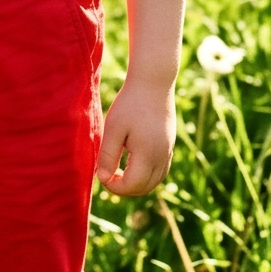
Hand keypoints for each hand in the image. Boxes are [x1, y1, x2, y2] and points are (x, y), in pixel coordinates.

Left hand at [95, 73, 176, 197]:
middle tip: (107, 177)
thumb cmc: (130, 103)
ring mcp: (168, 151)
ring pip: (155, 181)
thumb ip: (108, 155)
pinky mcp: (170, 145)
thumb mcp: (113, 129)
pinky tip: (131, 165)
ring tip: (117, 172)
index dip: (114, 187)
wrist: (154, 82)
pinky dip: (146, 175)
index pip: (132, 185)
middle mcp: (162, 156)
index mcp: (148, 155)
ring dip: (137, 183)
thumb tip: (103, 178)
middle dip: (125, 188)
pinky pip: (160, 170)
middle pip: (145, 188)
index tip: (101, 175)